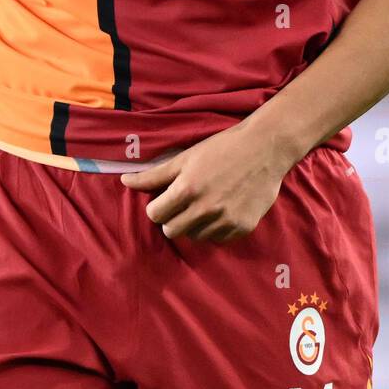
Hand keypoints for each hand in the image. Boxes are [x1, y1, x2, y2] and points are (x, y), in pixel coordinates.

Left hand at [119, 121, 294, 242]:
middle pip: (171, 231)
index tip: (167, 198)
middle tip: (184, 203)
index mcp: (187, 189)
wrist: (264, 149)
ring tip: (205, 204)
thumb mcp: (185, 158)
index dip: (158, 206)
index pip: (155, 215)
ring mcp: (225, 221)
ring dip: (194, 224)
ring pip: (194, 237)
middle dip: (173, 218)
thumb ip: (154, 175)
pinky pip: (217, 239)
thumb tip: (124, 181)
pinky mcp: (242, 228)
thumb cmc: (221, 149)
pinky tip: (222, 209)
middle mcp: (205, 209)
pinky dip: (215, 228)